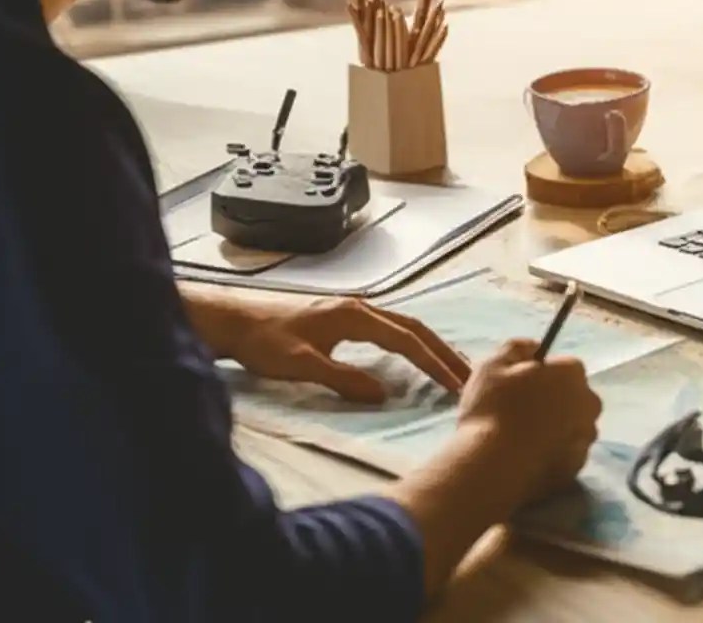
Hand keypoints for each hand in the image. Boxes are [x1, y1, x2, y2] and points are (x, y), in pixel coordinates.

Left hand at [182, 288, 469, 402]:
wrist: (232, 321)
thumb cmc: (263, 342)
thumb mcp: (301, 364)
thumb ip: (342, 379)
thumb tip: (383, 394)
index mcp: (355, 316)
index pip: (407, 340)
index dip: (433, 363)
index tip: (455, 385)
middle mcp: (360, 308)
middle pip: (415, 328)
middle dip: (443, 352)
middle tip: (469, 376)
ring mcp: (352, 310)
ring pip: (404, 326)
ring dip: (430, 346)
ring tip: (452, 367)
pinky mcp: (343, 318)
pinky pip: (391, 329)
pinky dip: (412, 343)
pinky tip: (415, 356)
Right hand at [457, 339, 601, 504]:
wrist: (495, 468)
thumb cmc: (492, 410)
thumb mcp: (491, 366)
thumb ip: (516, 347)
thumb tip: (535, 346)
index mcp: (572, 374)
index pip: (565, 366)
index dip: (543, 374)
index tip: (521, 385)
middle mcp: (589, 403)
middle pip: (574, 396)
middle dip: (555, 400)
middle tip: (521, 411)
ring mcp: (587, 437)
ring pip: (573, 425)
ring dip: (556, 427)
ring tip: (523, 438)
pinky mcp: (578, 467)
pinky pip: (567, 452)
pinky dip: (554, 452)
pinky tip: (528, 458)